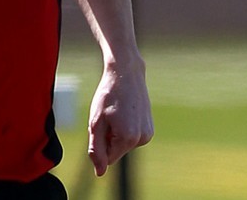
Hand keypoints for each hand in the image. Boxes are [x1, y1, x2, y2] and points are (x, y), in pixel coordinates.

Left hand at [87, 59, 152, 176]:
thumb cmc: (108, 95)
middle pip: (116, 152)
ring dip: (116, 133)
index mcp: (128, 138)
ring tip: (117, 112)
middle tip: (108, 116)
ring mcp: (148, 134)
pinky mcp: (150, 129)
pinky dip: (125, 129)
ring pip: (123, 145)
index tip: (102, 124)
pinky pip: (131, 138)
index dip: (100, 143)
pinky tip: (125, 112)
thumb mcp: (96, 122)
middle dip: (108, 138)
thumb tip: (99, 173)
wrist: (126, 73)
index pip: (108, 159)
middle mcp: (142, 139)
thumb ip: (96, 149)